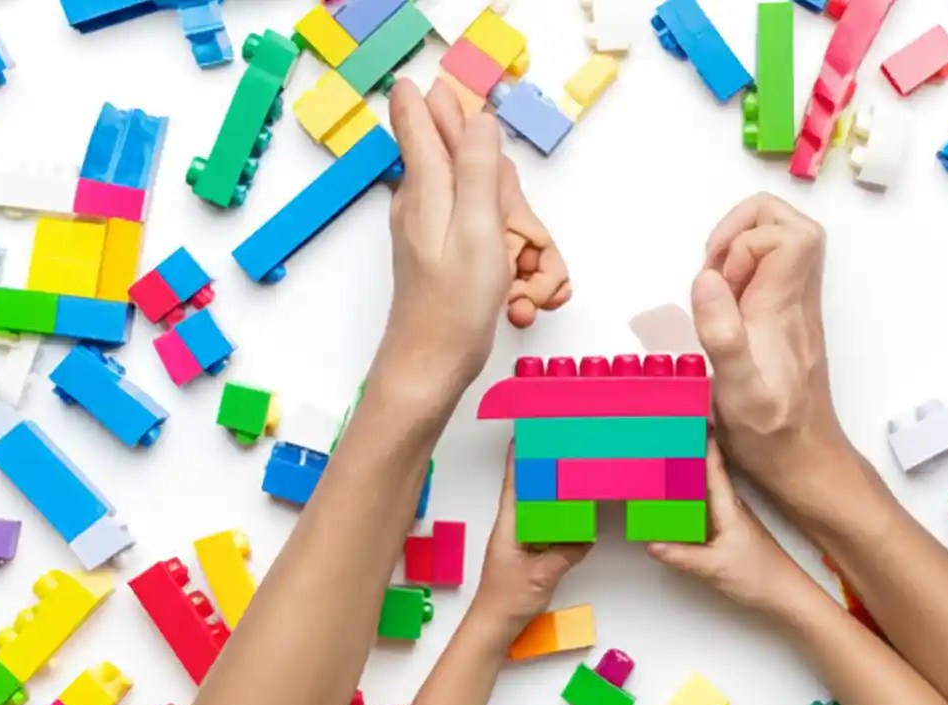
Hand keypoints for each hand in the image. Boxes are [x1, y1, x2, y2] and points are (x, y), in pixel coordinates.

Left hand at [424, 79, 571, 328]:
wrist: (433, 367)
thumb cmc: (451, 305)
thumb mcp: (477, 228)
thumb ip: (478, 168)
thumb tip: (477, 114)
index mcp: (428, 187)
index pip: (420, 119)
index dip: (440, 104)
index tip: (452, 95)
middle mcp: (432, 204)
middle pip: (488, 176)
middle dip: (518, 210)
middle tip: (518, 248)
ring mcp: (447, 233)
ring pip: (503, 216)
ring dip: (526, 252)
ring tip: (519, 286)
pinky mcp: (460, 259)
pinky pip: (500, 248)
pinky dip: (518, 272)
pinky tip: (516, 299)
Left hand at [471, 445, 589, 630]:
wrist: (494, 627)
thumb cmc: (508, 598)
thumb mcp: (542, 574)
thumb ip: (566, 553)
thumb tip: (589, 536)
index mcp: (509, 525)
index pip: (513, 485)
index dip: (518, 460)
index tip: (525, 435)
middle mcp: (513, 527)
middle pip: (525, 491)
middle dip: (538, 469)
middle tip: (557, 448)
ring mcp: (520, 541)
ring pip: (536, 509)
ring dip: (549, 493)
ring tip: (569, 474)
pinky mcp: (529, 554)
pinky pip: (544, 528)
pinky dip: (557, 519)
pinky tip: (573, 514)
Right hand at [647, 442, 814, 615]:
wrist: (786, 593)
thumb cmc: (758, 577)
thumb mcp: (713, 568)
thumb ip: (680, 555)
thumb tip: (650, 543)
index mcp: (728, 506)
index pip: (713, 465)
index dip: (701, 440)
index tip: (684, 418)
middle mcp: (730, 505)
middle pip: (705, 471)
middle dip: (685, 453)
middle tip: (660, 437)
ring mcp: (730, 515)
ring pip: (703, 488)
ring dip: (685, 475)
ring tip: (659, 463)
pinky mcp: (728, 528)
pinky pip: (703, 504)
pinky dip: (688, 498)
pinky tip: (672, 501)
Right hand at [692, 193, 850, 495]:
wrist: (805, 461)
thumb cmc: (771, 433)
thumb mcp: (737, 390)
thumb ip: (721, 332)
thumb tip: (707, 277)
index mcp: (786, 308)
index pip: (789, 234)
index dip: (744, 241)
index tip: (719, 281)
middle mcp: (798, 299)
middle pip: (791, 224)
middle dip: (742, 230)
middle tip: (714, 270)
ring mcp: (795, 307)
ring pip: (782, 244)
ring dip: (740, 252)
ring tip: (715, 290)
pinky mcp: (787, 320)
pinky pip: (772, 272)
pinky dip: (742, 276)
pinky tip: (724, 309)